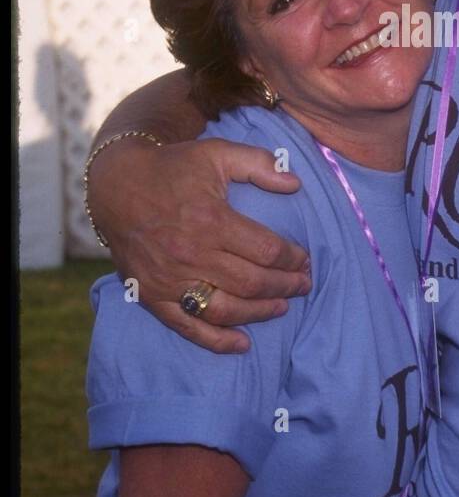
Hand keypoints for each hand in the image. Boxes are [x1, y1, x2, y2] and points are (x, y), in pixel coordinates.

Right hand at [88, 137, 311, 352]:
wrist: (116, 185)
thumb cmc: (172, 168)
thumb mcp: (217, 152)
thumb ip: (259, 163)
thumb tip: (295, 184)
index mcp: (210, 219)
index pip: (266, 250)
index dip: (293, 258)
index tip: (305, 259)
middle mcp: (191, 254)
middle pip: (252, 283)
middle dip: (285, 286)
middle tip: (303, 284)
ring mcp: (169, 279)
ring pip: (225, 309)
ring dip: (260, 313)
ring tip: (282, 307)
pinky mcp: (151, 296)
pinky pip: (187, 326)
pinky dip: (216, 341)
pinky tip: (242, 344)